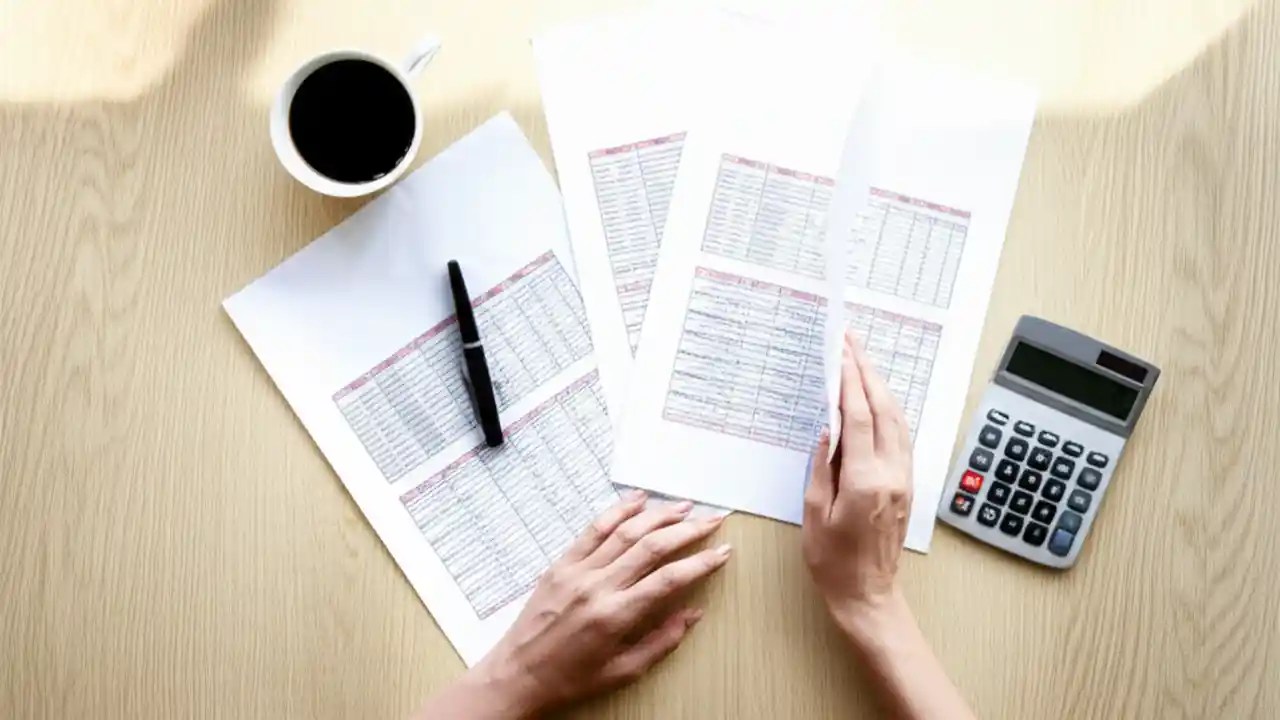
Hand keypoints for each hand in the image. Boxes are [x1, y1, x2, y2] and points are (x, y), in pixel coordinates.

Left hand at [468, 492, 729, 716]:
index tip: (722, 551)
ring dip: (658, 515)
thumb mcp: (622, 671)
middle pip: (651, 546)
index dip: (701, 562)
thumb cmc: (570, 679)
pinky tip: (639, 500)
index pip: (669, 578)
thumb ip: (662, 641)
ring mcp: (577, 571)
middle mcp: (597, 586)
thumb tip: (693, 613)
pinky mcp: (561, 564)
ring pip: (625, 531)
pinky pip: (593, 530)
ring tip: (685, 506)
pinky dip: (618, 511)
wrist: (517, 674)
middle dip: (688, 529)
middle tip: (713, 519)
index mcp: (616, 616)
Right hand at [802, 331, 913, 634]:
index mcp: (865, 481)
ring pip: (898, 420)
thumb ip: (821, 466)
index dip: (849, 381)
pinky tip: (877, 399)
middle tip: (852, 342)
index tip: (841, 353)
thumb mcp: (813, 512)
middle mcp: (891, 475)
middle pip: (883, 410)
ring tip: (863, 361)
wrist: (867, 594)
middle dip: (867, 371)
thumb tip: (827, 428)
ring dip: (881, 387)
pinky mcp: (907, 485)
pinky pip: (901, 437)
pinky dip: (889, 410)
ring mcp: (904, 479)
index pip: (858, 417)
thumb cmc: (833, 561)